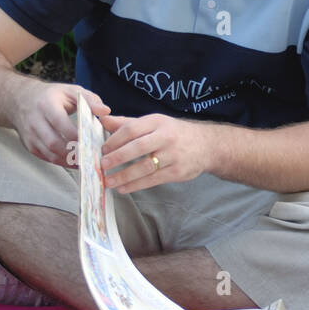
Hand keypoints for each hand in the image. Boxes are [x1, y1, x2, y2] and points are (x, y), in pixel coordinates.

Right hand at [13, 82, 110, 166]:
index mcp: (46, 105)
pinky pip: (46, 158)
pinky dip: (62, 162)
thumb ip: (89, 100)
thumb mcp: (70, 91)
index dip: (76, 135)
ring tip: (86, 163)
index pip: (60, 123)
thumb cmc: (51, 96)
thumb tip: (105, 112)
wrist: (21, 99)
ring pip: (50, 153)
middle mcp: (35, 121)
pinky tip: (75, 162)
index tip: (92, 142)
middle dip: (73, 152)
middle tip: (91, 157)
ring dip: (69, 161)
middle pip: (53, 142)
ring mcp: (30, 135)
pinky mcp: (29, 145)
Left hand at [99, 112, 214, 190]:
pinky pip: (153, 180)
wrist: (206, 145)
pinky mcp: (177, 172)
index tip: (103, 149)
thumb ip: (127, 123)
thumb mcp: (154, 123)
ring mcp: (173, 155)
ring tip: (109, 181)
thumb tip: (102, 121)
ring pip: (145, 166)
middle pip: (138, 147)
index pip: (132, 129)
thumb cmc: (174, 133)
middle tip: (102, 165)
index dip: (115, 139)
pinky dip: (136, 185)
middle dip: (118, 157)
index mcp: (157, 122)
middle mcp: (166, 137)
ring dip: (125, 175)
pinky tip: (124, 188)